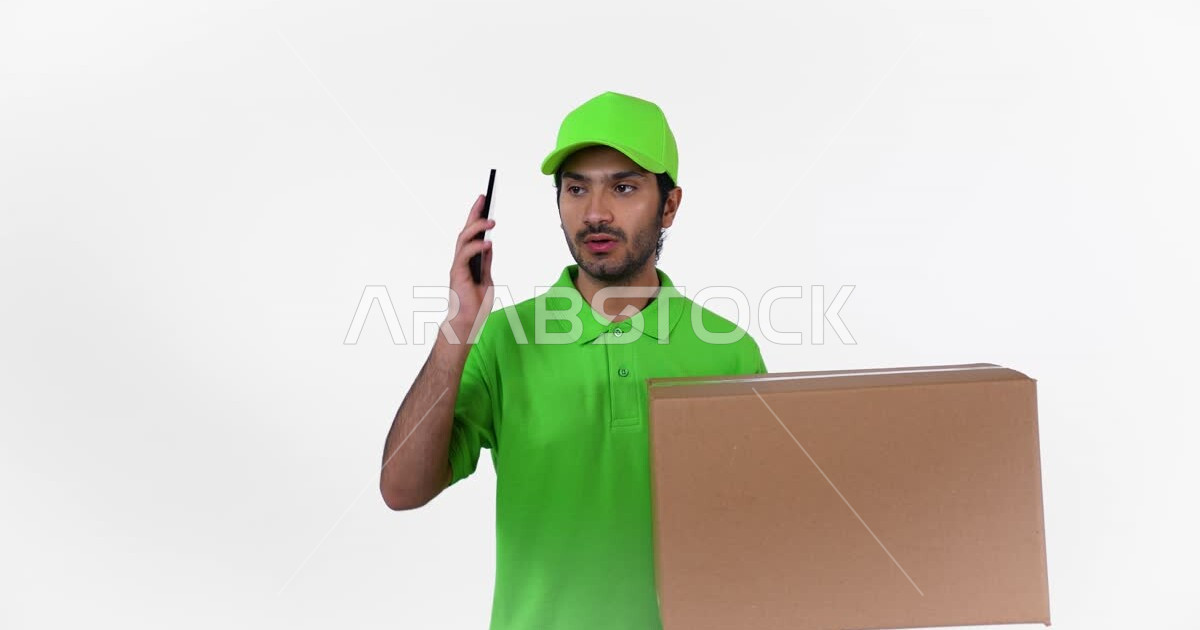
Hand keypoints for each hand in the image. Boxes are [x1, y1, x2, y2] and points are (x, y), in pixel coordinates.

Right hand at [442, 194, 494, 344]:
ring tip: (490, 220)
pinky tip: (488, 243)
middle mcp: (460, 260)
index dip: (476, 216)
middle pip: (465, 231)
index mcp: (468, 260)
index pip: (471, 234)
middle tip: (483, 198)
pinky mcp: (457, 274)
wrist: (468, 323)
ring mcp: (457, 266)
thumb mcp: (486, 279)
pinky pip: (465, 255)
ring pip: (463, 240)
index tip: (483, 200)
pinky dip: (476, 248)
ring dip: (476, 228)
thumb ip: (485, 262)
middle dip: (474, 213)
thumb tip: (488, 245)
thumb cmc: (476, 304)